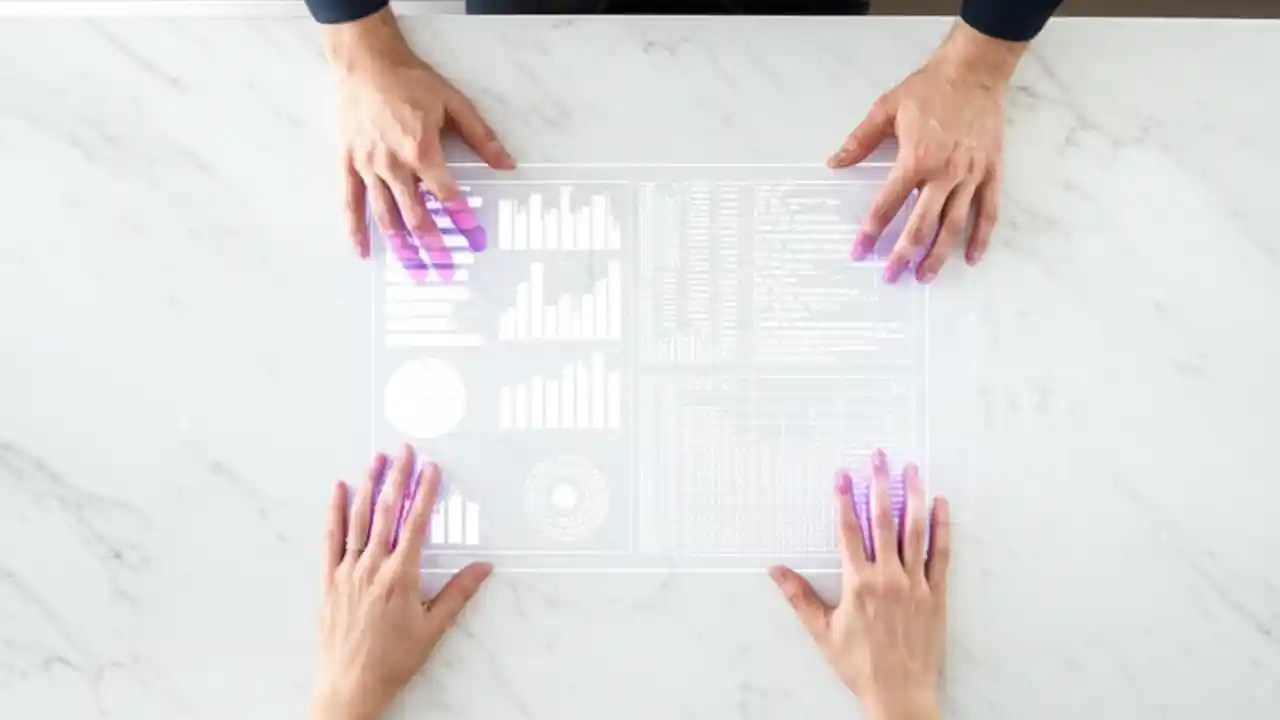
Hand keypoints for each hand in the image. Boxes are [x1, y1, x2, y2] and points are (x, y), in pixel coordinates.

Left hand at [311, 446, 492, 719]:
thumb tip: (484, 568)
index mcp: (400, 577)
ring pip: (359, 519)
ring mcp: (347, 571)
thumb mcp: (433, 628)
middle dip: (397, 478)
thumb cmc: (393, 659)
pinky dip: (335, 511)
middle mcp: (372, 568)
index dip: (424, 492)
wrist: (350, 684)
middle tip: (405, 451)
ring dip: (368, 485)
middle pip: (387, 512)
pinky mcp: (329, 579)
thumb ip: (458, 593)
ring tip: (376, 459)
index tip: (431, 469)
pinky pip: (331, 538)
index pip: (415, 524)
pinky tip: (339, 490)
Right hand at [323, 8, 514, 279]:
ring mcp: (368, 167)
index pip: (447, 195)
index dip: (462, 219)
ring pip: (386, 216)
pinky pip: (350, 202)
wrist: (366, 62)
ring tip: (415, 270)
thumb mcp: (454, 103)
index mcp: (422, 150)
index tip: (474, 239)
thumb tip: (506, 164)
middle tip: (446, 268)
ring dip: (402, 247)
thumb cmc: (411, 80)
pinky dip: (355, 229)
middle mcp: (393, 165)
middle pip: (416, 215)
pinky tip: (363, 251)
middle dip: (434, 245)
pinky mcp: (348, 163)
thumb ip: (482, 137)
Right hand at [770, 450, 951, 719]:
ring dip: (913, 496)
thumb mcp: (822, 631)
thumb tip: (776, 571)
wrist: (899, 693)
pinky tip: (940, 504)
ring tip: (912, 469)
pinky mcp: (936, 594)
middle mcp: (888, 578)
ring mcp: (915, 584)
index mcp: (858, 583)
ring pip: (915, 530)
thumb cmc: (859, 665)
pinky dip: (941, 527)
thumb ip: (799, 597)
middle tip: (879, 457)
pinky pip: (941, 554)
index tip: (842, 475)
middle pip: (883, 520)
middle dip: (879, 485)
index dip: (844, 499)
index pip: (849, 530)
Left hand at [831, 21, 1026, 283]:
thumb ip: (860, 140)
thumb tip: (835, 163)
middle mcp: (944, 174)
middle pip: (921, 225)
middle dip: (904, 255)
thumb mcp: (887, 109)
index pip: (887, 206)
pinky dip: (981, 237)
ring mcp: (971, 176)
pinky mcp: (991, 172)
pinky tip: (970, 257)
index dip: (871, 232)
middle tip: (891, 276)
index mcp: (915, 160)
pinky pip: (988, 211)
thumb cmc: (929, 89)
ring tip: (924, 276)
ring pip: (954, 225)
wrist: (974, 71)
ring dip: (938, 255)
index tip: (859, 253)